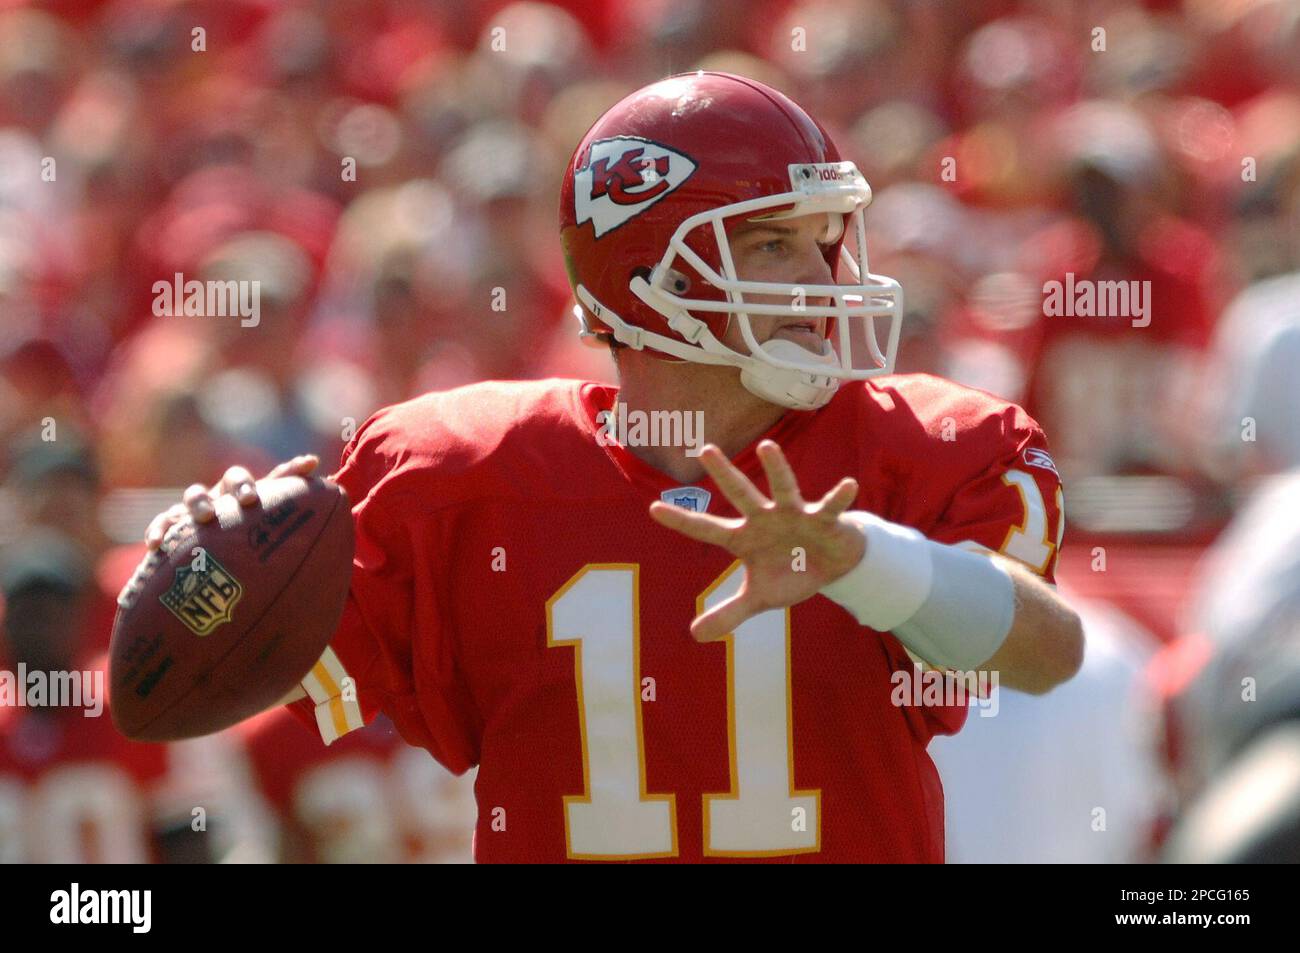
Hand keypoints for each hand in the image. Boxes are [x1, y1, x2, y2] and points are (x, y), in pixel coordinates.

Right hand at [144, 455, 320, 549]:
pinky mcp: (174, 528)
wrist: (206, 576)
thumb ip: (303, 536)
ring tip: (205, 517)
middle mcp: (229, 498)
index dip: (293, 471)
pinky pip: (164, 524)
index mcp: (255, 500)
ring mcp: (199, 511)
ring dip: (200, 502)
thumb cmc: (247, 559)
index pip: (277, 479)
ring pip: (196, 495)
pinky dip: (160, 530)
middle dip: (242, 484)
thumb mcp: (274, 548)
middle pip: (234, 478)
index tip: (311, 464)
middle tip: (250, 500)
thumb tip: (337, 519)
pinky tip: (158, 544)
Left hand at [648, 440, 864, 641]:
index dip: (683, 521)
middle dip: (724, 473)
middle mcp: (765, 519)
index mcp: (745, 538)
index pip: (707, 529)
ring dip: (777, 469)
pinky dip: (839, 497)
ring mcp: (794, 515)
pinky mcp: (823, 519)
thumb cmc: (790, 573)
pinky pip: (830, 507)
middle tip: (705, 449)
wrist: (830, 565)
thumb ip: (728, 613)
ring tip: (767, 447)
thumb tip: (694, 635)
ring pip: (783, 489)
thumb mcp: (758, 598)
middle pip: (741, 494)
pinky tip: (848, 485)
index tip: (653, 508)